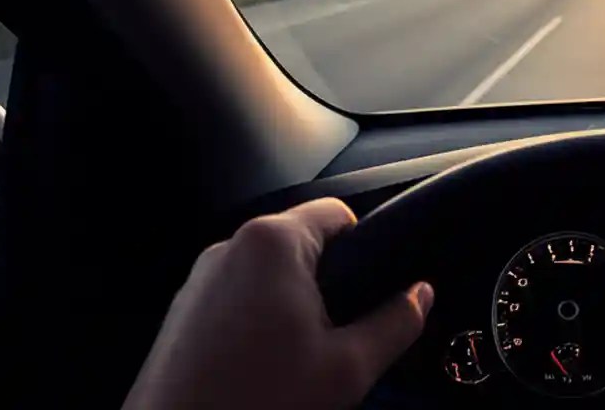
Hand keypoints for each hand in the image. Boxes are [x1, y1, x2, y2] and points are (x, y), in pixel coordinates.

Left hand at [124, 198, 432, 409]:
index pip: (340, 213)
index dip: (367, 251)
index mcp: (273, 243)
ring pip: (272, 278)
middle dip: (330, 288)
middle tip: (338, 342)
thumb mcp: (348, 368)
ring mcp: (200, 280)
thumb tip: (421, 295)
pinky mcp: (184, 312)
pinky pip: (240, 301)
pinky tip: (265, 372)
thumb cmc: (256, 404)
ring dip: (295, 310)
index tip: (373, 294)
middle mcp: (230, 248)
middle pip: (305, 247)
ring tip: (298, 365)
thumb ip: (396, 322)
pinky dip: (261, 326)